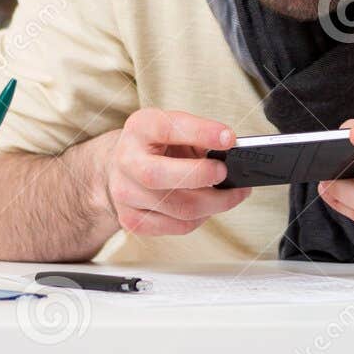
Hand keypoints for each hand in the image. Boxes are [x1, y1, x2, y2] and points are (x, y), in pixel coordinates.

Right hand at [102, 109, 250, 235]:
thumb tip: (231, 150)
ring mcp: (126, 194)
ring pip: (179, 208)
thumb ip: (200, 135)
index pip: (168, 129)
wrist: (121, 166)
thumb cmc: (157, 144)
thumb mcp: (175, 127)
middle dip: (202, 175)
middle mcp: (127, 161)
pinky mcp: (133, 221)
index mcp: (140, 128)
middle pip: (161, 176)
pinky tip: (209, 206)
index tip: (229, 139)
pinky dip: (201, 217)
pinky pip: (178, 226)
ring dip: (215, 203)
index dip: (201, 133)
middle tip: (227, 173)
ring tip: (233, 193)